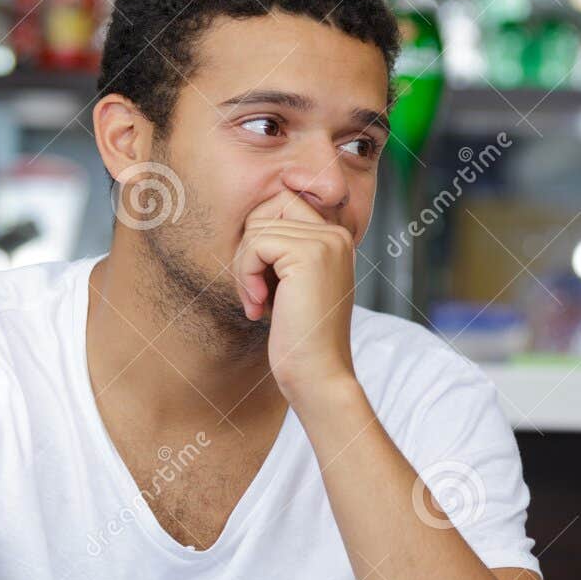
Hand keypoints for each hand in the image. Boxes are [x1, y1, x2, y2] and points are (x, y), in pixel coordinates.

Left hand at [232, 191, 358, 404]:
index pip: (281, 205)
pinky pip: (256, 244)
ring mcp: (326, 242)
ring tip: (258, 302)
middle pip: (267, 209)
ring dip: (244, 267)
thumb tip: (248, 222)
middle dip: (249, 249)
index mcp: (336, 239)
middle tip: (254, 291)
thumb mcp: (292, 284)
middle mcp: (336, 234)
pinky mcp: (309, 254)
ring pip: (256, 228)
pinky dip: (245, 275)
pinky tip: (259, 305)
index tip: (262, 281)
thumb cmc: (301, 338)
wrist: (319, 373)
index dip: (259, 239)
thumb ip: (281, 251)